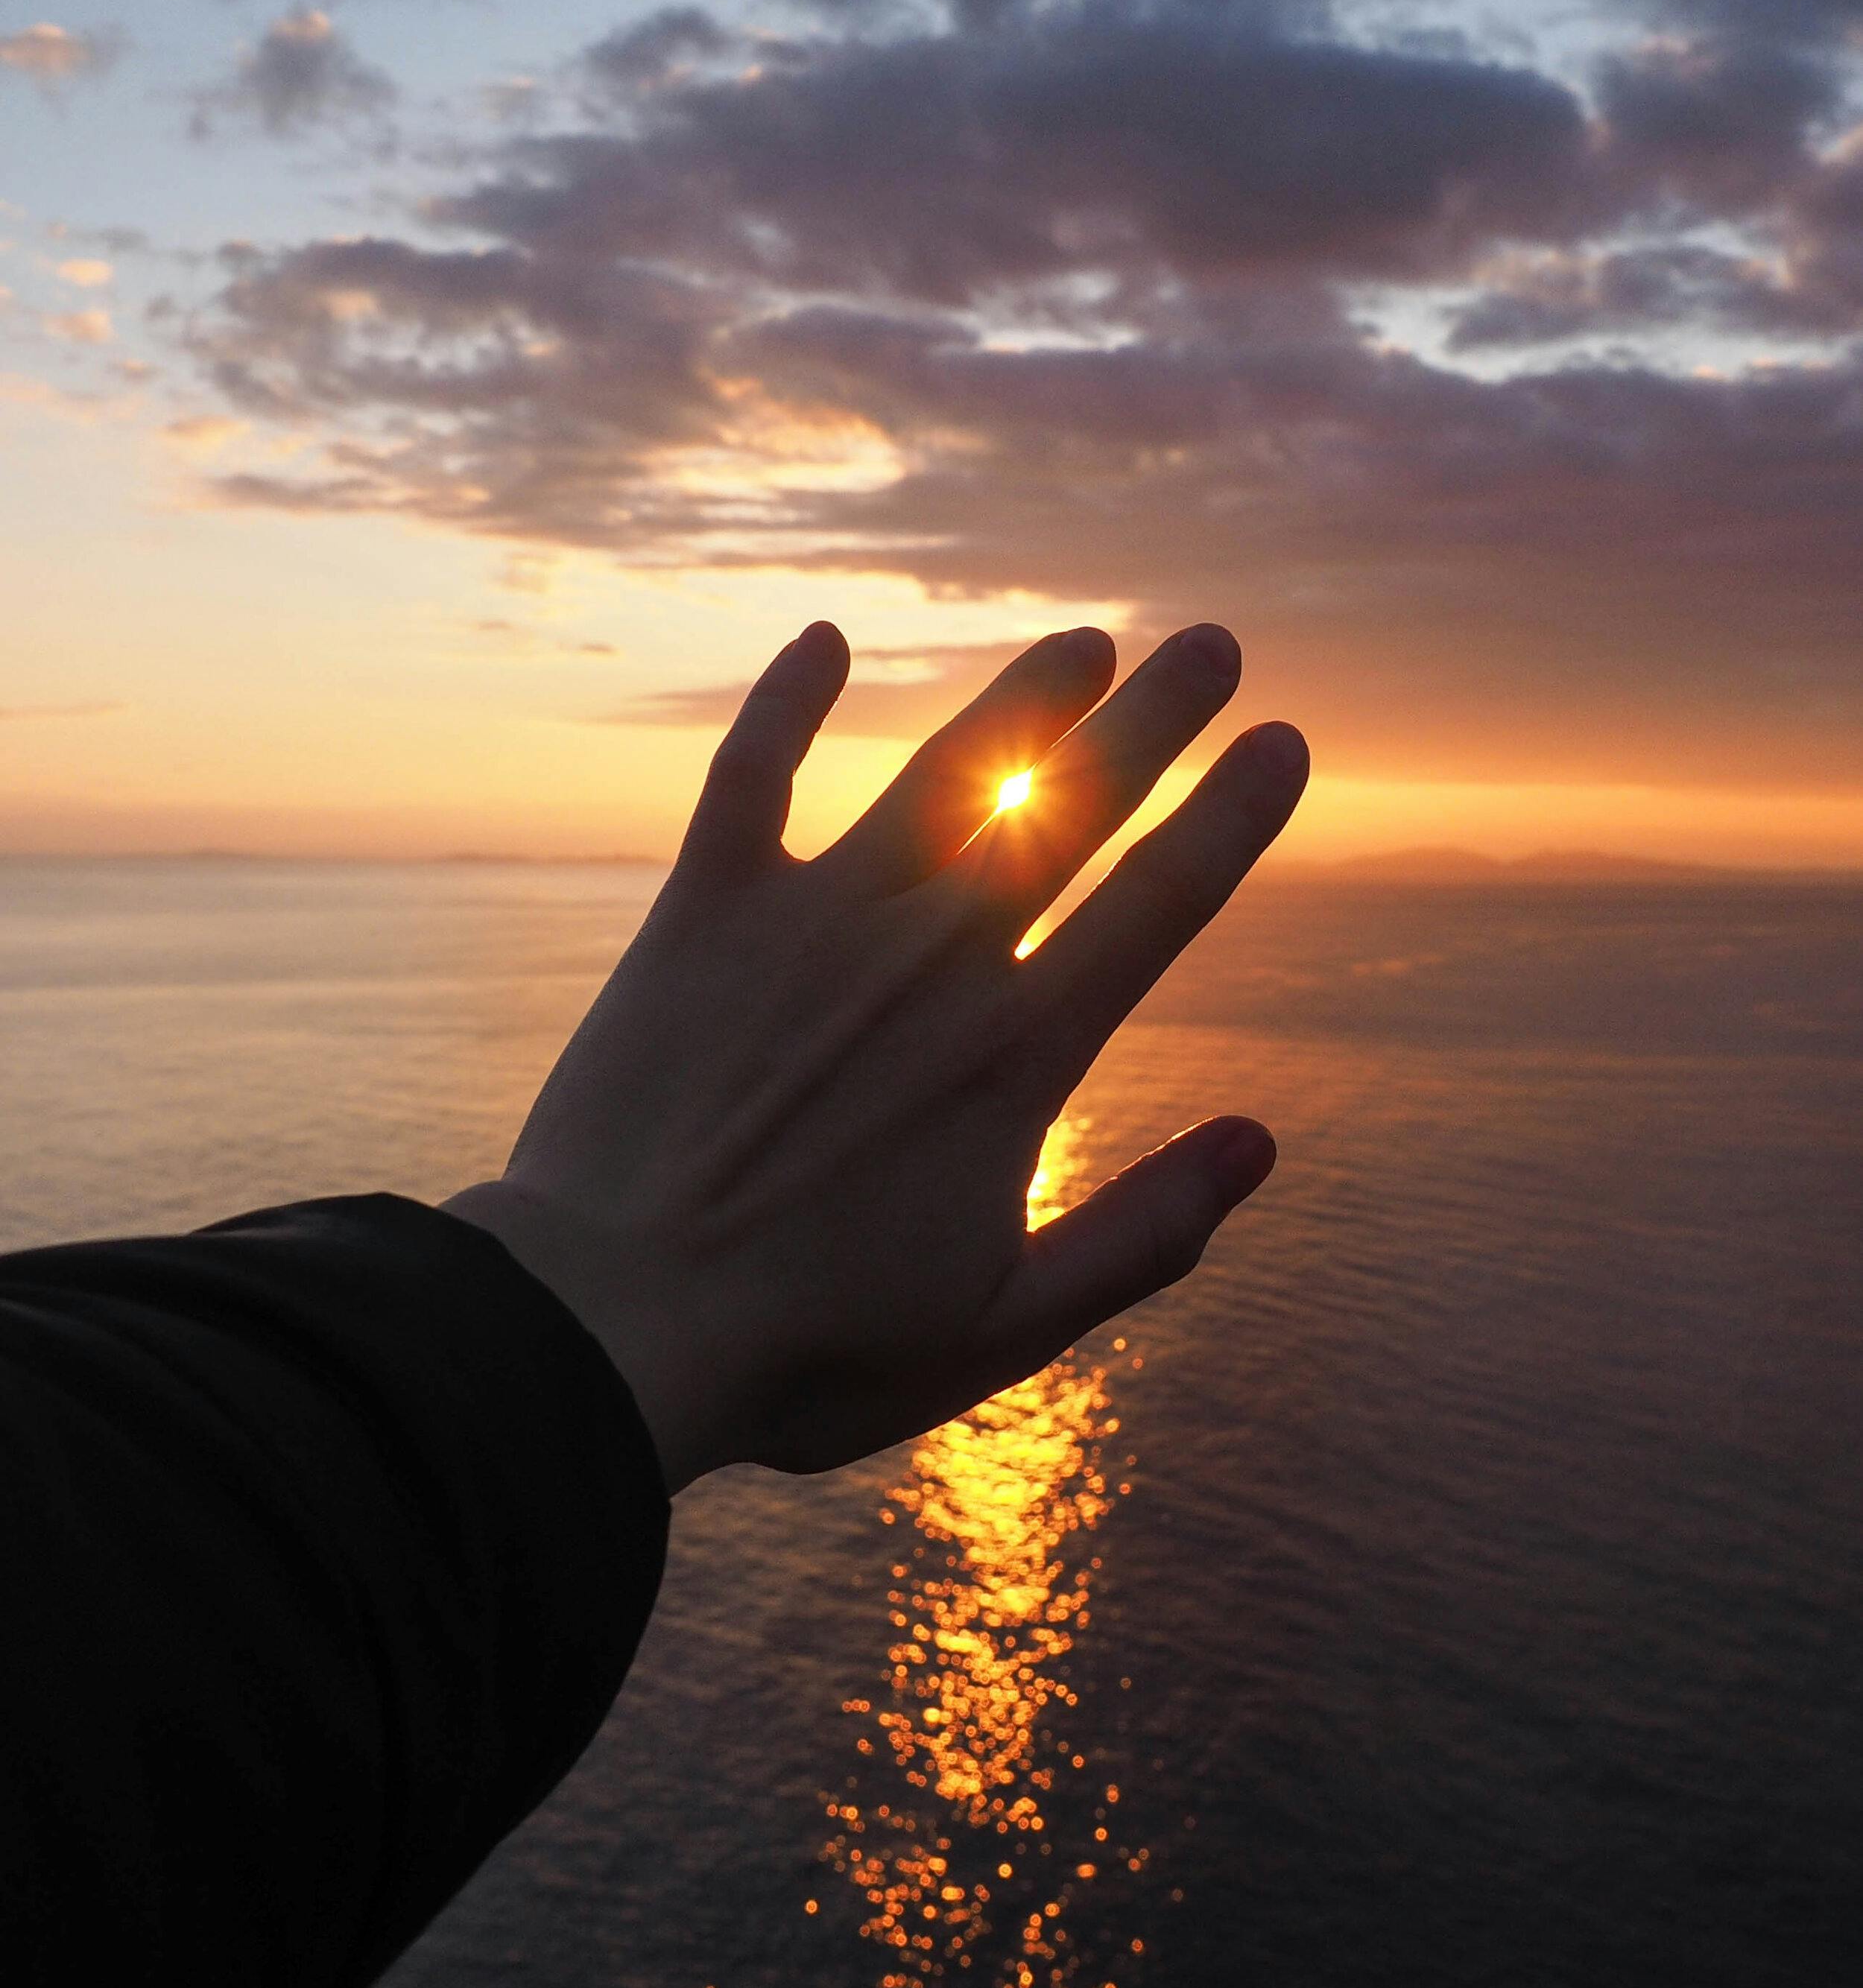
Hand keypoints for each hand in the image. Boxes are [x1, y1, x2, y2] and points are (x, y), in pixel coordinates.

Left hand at [445, 623, 1307, 1489]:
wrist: (610, 1324)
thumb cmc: (807, 1348)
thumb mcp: (1003, 1328)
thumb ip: (1143, 1235)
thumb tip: (1262, 1142)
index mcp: (1015, 1056)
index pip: (1158, 905)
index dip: (1232, 817)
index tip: (1285, 742)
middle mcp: (932, 961)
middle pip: (1070, 809)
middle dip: (1156, 721)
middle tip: (1216, 643)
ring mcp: (815, 924)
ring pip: (942, 774)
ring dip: (1023, 699)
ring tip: (1085, 643)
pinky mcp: (704, 914)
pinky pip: (749, 778)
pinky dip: (785, 705)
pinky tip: (822, 639)